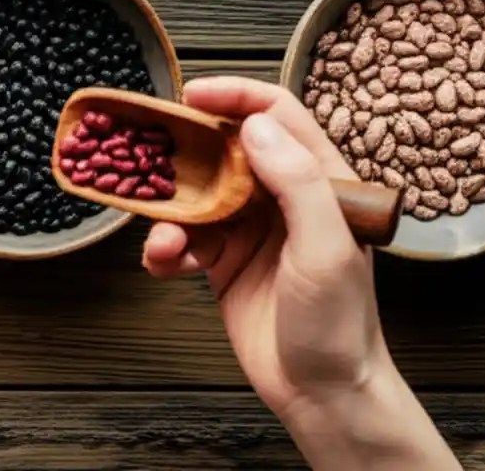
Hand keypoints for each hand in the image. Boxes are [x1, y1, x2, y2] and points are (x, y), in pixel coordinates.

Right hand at [143, 76, 384, 414]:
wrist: (320, 392)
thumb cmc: (338, 323)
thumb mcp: (326, 247)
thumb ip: (296, 181)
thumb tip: (255, 128)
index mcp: (319, 180)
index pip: (276, 115)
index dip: (236, 95)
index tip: (192, 94)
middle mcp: (280, 196)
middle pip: (224, 148)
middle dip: (183, 149)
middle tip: (146, 152)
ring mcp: (249, 227)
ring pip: (195, 194)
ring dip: (168, 210)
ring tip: (162, 237)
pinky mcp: (222, 260)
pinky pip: (182, 238)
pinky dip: (164, 247)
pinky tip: (163, 263)